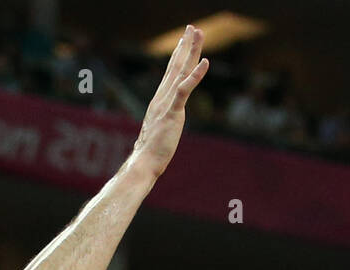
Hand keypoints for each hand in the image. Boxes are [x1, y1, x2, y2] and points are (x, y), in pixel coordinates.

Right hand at [131, 25, 208, 179]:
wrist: (144, 162)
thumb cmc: (150, 152)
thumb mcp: (158, 132)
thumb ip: (161, 123)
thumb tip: (161, 126)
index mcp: (158, 101)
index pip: (170, 73)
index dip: (178, 55)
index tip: (183, 40)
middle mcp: (161, 98)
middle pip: (175, 66)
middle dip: (185, 45)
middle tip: (192, 27)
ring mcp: (166, 104)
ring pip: (180, 72)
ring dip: (191, 51)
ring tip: (198, 34)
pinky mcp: (173, 113)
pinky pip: (184, 90)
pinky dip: (195, 75)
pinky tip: (205, 62)